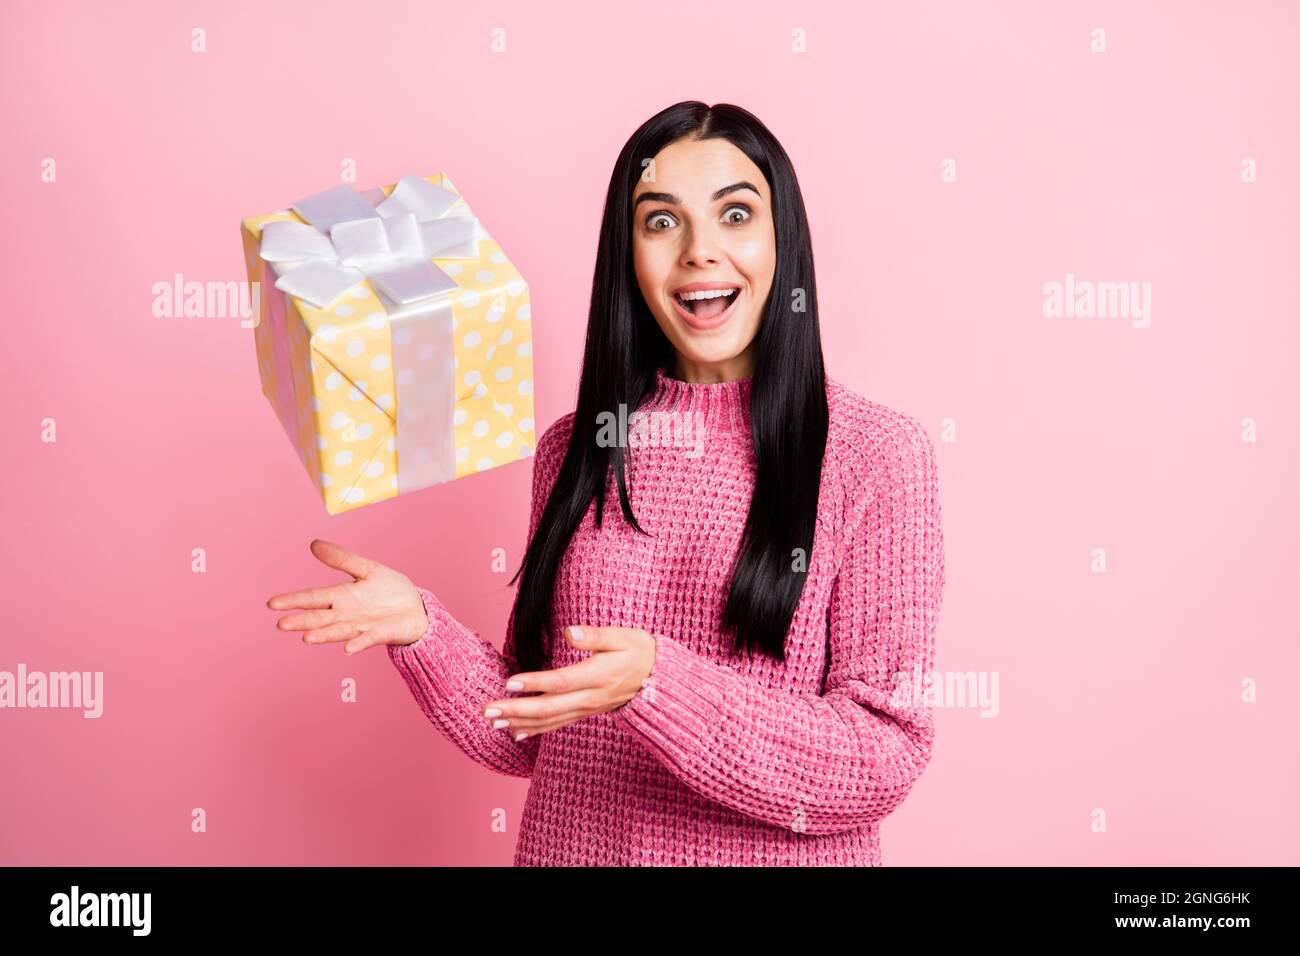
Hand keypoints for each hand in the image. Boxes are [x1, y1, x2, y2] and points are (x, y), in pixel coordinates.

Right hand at [266, 539, 428, 654]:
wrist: (416, 607)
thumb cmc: (389, 590)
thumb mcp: (366, 568)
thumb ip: (342, 559)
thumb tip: (313, 544)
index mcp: (342, 596)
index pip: (313, 597)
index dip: (294, 600)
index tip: (272, 603)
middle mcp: (347, 614)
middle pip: (320, 618)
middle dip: (302, 621)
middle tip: (282, 625)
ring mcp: (362, 626)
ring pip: (339, 631)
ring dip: (324, 635)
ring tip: (307, 638)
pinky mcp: (381, 634)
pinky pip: (368, 639)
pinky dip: (358, 643)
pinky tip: (349, 648)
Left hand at [482, 625, 656, 739]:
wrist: (658, 680)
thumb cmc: (638, 652)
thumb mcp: (622, 637)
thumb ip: (595, 636)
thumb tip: (569, 631)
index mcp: (597, 676)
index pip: (560, 682)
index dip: (534, 683)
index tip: (509, 683)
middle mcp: (589, 698)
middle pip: (548, 708)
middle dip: (516, 710)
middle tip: (487, 710)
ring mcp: (586, 709)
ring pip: (549, 721)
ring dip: (519, 722)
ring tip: (492, 721)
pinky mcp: (583, 713)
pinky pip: (556, 725)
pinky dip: (534, 730)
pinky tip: (514, 733)